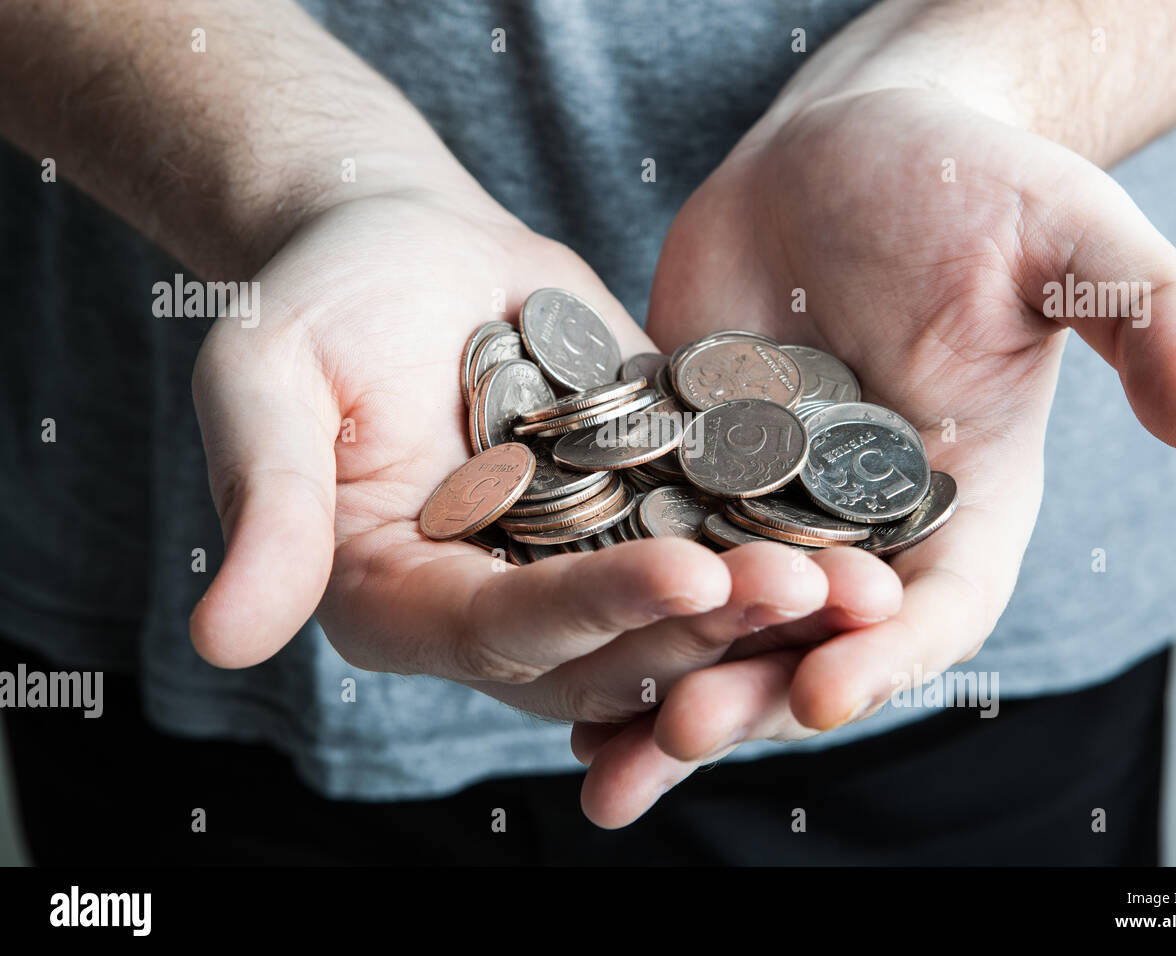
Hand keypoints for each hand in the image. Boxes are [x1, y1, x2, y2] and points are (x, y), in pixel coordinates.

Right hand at [188, 188, 865, 721]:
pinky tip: (867, 530)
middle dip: (714, 623)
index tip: (692, 569)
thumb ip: (260, 503)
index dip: (598, 604)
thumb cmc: (317, 299)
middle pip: (615, 645)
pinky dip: (783, 542)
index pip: (506, 629)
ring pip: (680, 613)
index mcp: (403, 601)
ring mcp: (575, 566)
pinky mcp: (639, 513)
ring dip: (770, 608)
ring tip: (871, 584)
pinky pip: (716, 537)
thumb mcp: (266, 380)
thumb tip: (221, 640)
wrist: (401, 243)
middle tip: (818, 592)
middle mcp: (497, 608)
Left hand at [574, 87, 1175, 824]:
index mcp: (960, 506)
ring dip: (659, 690)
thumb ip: (1141, 318)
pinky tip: (546, 663)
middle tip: (680, 738)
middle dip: (749, 694)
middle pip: (809, 642)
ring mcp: (763, 510)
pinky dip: (602, 612)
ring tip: (602, 763)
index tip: (825, 688)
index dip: (886, 655)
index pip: (936, 608)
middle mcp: (861, 532)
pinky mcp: (683, 474)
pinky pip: (641, 556)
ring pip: (713, 625)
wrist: (850, 152)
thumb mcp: (1066, 239)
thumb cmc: (971, 185)